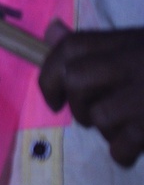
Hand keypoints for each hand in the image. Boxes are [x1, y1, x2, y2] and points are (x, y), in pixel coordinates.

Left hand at [38, 21, 143, 166]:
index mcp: (128, 41)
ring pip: (99, 119)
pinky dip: (126, 152)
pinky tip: (142, 144)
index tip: (54, 98)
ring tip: (136, 124)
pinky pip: (120, 148)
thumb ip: (99, 45)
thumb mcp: (140, 45)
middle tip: (103, 114)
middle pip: (77, 83)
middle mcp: (134, 61)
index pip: (70, 49)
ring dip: (111, 130)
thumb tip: (52, 32)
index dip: (50, 74)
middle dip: (82, 106)